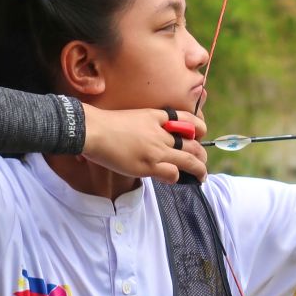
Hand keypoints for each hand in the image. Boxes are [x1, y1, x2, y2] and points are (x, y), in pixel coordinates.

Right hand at [81, 106, 208, 182]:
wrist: (92, 130)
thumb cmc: (106, 124)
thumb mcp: (133, 116)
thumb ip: (147, 125)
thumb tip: (154, 136)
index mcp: (157, 117)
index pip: (187, 119)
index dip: (199, 127)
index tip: (201, 134)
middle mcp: (161, 133)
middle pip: (193, 144)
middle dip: (202, 154)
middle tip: (203, 160)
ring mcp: (157, 150)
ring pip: (189, 160)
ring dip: (199, 169)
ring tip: (201, 176)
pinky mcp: (148, 165)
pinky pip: (172, 173)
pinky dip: (176, 177)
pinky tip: (174, 179)